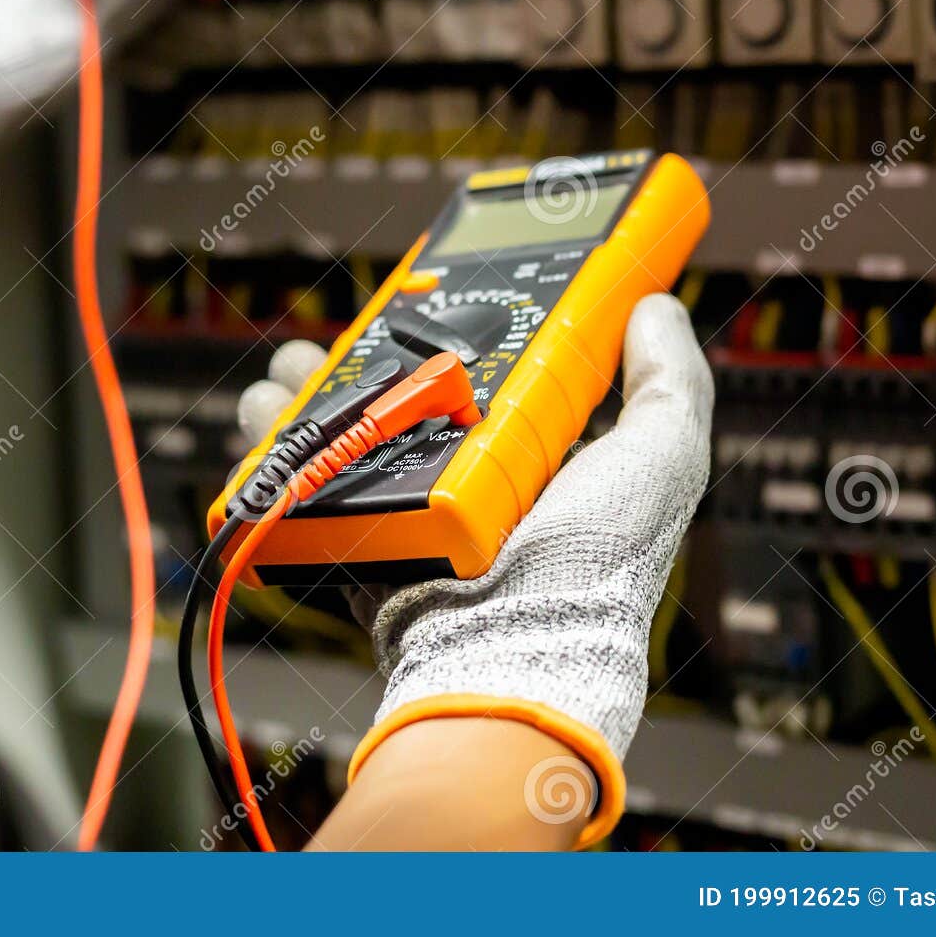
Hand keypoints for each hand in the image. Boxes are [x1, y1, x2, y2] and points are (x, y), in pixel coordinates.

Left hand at [0, 0, 182, 181]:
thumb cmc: (20, 54)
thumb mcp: (98, 22)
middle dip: (159, 8)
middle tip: (200, 32)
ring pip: (92, 10)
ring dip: (139, 37)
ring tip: (180, 65)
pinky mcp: (6, 36)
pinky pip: (70, 35)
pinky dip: (107, 51)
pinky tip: (143, 75)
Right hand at [238, 292, 713, 845]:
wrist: (513, 648)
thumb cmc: (594, 563)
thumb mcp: (661, 459)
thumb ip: (671, 381)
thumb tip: (655, 309)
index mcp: (533, 457)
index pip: (487, 372)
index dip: (460, 326)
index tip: (436, 288)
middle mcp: (466, 481)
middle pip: (399, 394)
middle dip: (361, 353)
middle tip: (344, 327)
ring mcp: (408, 513)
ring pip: (340, 431)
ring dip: (304, 391)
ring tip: (291, 369)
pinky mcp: (360, 541)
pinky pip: (305, 485)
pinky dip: (272, 450)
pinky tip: (264, 417)